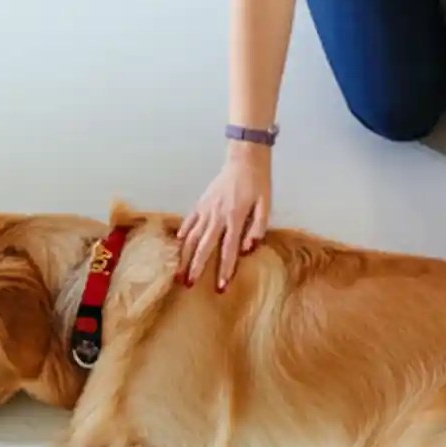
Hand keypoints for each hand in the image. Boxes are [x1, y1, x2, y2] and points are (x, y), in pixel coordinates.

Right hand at [176, 144, 271, 289]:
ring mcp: (206, 209)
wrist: (244, 159)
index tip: (221, 286)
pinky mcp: (200, 203)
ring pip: (191, 236)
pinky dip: (183, 233)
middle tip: (189, 285)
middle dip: (196, 267)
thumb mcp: (266, 206)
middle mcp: (217, 215)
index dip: (225, 269)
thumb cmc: (258, 184)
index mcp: (235, 218)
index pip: (229, 249)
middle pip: (204, 246)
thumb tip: (248, 249)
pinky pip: (189, 221)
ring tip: (179, 271)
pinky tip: (179, 245)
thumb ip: (258, 228)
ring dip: (184, 255)